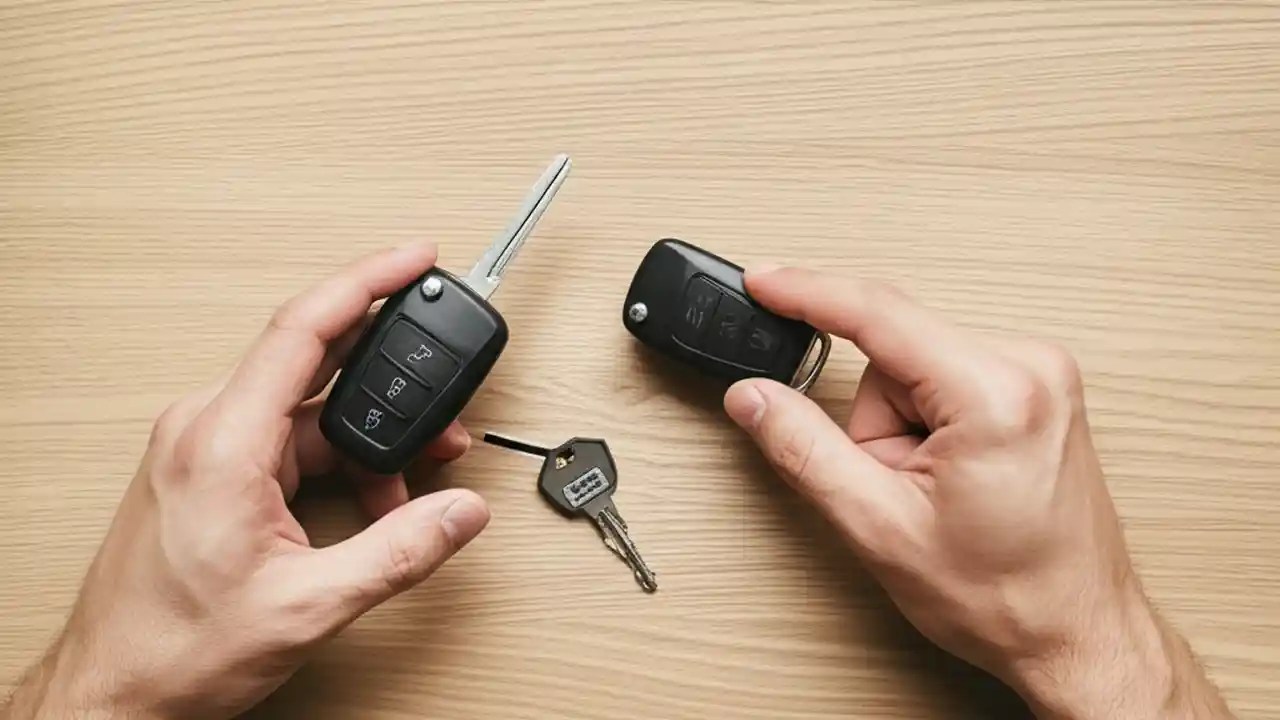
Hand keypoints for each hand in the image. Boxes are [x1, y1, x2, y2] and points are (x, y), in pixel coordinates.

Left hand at [2, 243, 489, 719]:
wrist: (115, 689)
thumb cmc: (174, 648)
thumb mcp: (307, 606)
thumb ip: (398, 552)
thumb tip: (461, 511)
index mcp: (222, 442)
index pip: (303, 329)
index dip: (366, 281)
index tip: (413, 257)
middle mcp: (207, 429)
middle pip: (316, 365)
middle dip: (391, 378)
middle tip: (444, 392)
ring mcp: (206, 447)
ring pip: (310, 411)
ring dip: (369, 436)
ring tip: (417, 474)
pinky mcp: (212, 469)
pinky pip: (292, 440)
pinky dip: (340, 459)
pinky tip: (375, 495)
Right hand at [724, 268, 1233, 719]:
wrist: (1077, 633)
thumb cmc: (1008, 596)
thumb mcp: (881, 527)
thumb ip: (805, 449)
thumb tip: (754, 396)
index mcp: (996, 393)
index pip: (878, 314)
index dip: (806, 292)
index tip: (761, 280)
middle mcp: (1030, 366)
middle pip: (894, 352)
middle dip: (873, 419)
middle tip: (894, 483)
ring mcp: (1041, 374)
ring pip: (915, 368)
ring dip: (901, 426)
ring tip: (931, 489)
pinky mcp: (1039, 388)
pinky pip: (946, 378)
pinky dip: (928, 423)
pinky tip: (950, 474)